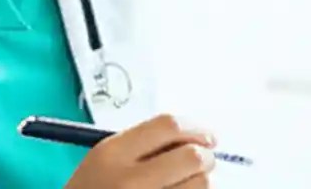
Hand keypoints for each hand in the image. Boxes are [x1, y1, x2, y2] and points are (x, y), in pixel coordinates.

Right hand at [64, 114, 216, 187]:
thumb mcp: (104, 159)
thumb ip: (142, 144)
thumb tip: (194, 138)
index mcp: (113, 154)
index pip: (167, 126)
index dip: (195, 128)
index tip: (206, 136)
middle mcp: (130, 180)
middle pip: (192, 156)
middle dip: (205, 157)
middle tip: (203, 161)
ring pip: (202, 184)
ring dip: (201, 181)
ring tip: (187, 182)